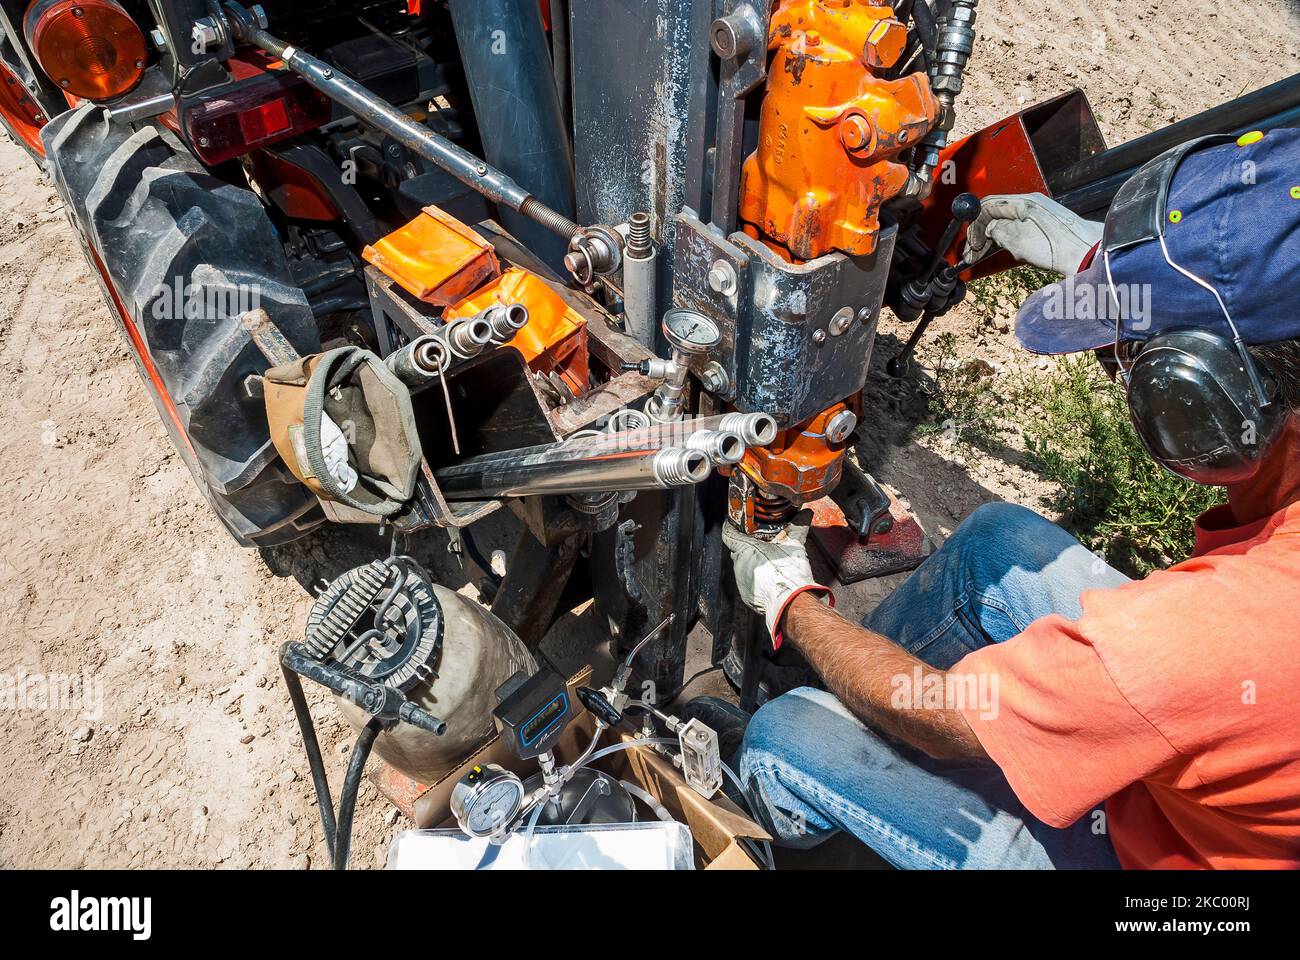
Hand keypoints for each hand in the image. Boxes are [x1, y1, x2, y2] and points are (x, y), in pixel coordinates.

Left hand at [723, 512, 830, 644]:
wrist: (790, 601)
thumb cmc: (789, 572)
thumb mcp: (795, 544)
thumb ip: (798, 525)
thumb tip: (806, 512)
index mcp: (745, 549)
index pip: (728, 534)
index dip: (732, 527)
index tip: (736, 524)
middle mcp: (739, 565)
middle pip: (737, 550)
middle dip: (746, 546)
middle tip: (761, 542)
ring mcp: (741, 581)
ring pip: (743, 567)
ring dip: (752, 563)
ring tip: (768, 561)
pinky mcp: (746, 595)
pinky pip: (748, 582)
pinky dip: (756, 579)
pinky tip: (769, 578)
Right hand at [962, 193, 1102, 274]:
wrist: (1089, 254)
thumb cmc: (1058, 246)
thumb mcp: (1017, 239)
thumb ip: (996, 231)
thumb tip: (988, 230)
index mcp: (1024, 201)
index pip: (988, 205)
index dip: (975, 225)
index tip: (972, 245)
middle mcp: (1031, 204)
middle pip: (997, 214)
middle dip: (982, 234)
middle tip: (974, 254)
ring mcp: (1039, 215)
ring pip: (1007, 223)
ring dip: (994, 239)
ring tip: (987, 256)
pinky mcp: (1045, 227)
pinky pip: (1019, 230)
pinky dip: (1008, 241)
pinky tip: (1008, 254)